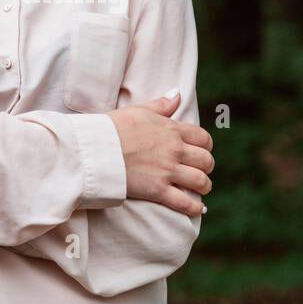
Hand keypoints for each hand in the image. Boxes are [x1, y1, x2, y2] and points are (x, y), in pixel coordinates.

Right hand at [106, 91, 213, 217]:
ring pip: (200, 181)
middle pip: (206, 160)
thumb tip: (177, 94)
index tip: (201, 151)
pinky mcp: (157, 190)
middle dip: (206, 167)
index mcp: (171, 130)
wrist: (95, 148)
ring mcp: (167, 171)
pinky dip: (195, 208)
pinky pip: (184, 202)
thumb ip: (161, 105)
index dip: (206, 146)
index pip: (203, 138)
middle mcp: (174, 150)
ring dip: (204, 186)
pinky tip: (198, 209)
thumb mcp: (138, 110)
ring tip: (201, 190)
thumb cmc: (113, 127)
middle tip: (201, 171)